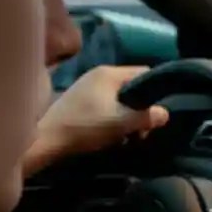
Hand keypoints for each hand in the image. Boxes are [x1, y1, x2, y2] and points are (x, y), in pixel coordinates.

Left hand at [26, 65, 169, 173]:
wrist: (45, 139)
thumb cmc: (85, 126)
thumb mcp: (121, 123)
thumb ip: (147, 116)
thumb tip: (165, 113)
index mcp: (109, 73)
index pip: (144, 72)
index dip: (155, 92)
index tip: (156, 113)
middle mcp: (98, 74)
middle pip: (132, 87)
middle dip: (140, 109)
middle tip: (140, 132)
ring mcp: (86, 86)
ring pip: (119, 98)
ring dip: (126, 116)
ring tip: (125, 136)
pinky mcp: (78, 100)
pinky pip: (105, 104)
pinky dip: (112, 117)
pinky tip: (109, 134)